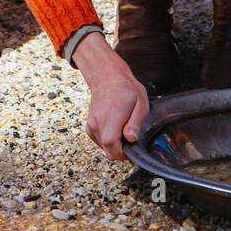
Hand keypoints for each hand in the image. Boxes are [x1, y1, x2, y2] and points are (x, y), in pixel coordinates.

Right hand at [72, 32, 148, 160]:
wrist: (107, 78)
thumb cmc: (126, 89)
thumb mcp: (140, 103)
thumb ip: (136, 123)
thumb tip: (131, 139)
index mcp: (111, 116)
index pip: (111, 144)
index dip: (123, 152)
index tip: (131, 147)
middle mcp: (98, 122)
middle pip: (108, 150)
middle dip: (121, 150)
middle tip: (130, 136)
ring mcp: (91, 125)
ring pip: (105, 147)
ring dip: (115, 144)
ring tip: (122, 127)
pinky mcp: (89, 127)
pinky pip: (100, 142)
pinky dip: (109, 139)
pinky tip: (115, 127)